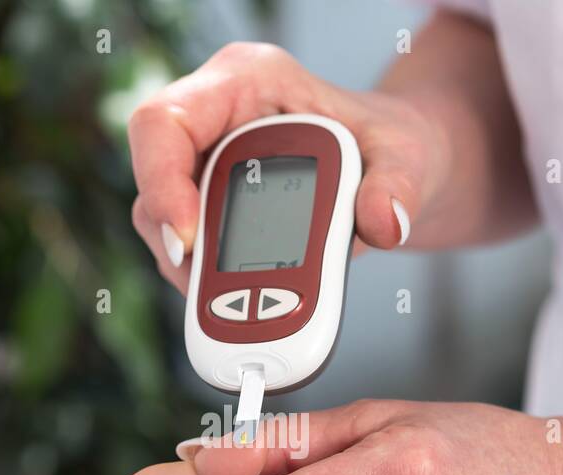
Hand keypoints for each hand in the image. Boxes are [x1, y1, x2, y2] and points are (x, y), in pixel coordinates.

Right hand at [128, 42, 449, 287]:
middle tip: (214, 293)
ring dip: (192, 271)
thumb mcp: (407, 156)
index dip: (160, 182)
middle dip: (177, 242)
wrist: (395, 169)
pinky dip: (208, 284)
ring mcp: (207, 163)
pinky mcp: (210, 205)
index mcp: (247, 81)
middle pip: (155, 179)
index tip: (188, 240)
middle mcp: (215, 118)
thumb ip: (398, 186)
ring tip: (236, 304)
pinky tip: (241, 303)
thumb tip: (384, 223)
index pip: (165, 122)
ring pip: (163, 221)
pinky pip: (189, 248)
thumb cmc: (392, 142)